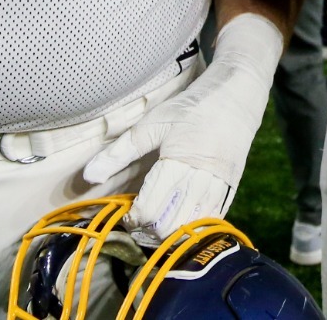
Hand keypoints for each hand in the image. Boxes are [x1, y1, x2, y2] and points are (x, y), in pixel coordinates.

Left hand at [82, 14, 282, 238]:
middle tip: (139, 224)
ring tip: (157, 226)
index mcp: (179, 159)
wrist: (238, 95)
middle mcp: (202, 176)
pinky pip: (214, 217)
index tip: (126, 214)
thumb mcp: (153, 122)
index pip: (152, 206)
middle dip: (150, 231)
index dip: (134, 218)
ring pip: (194, 224)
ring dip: (172, 232)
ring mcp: (220, 184)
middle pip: (172, 223)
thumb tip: (89, 176)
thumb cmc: (191, 107)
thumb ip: (120, 152)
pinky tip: (182, 223)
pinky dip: (195, 225)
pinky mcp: (232, 187)